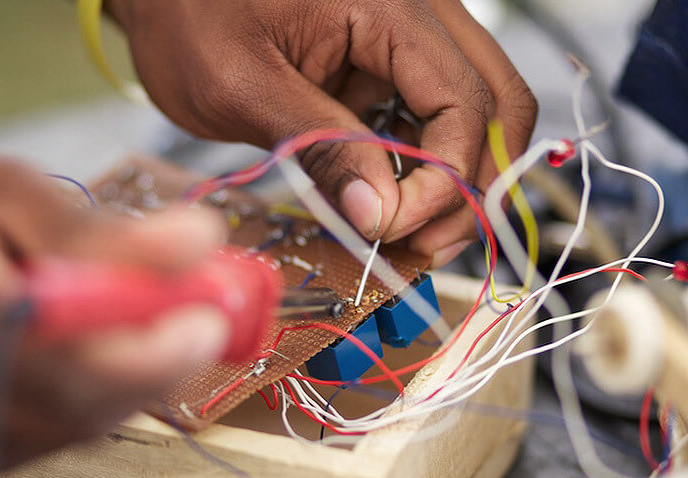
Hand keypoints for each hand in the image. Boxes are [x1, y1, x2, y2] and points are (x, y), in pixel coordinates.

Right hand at [0, 141, 228, 477]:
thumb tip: (195, 247)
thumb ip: (92, 229)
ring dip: (117, 388)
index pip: (57, 359)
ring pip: (61, 438)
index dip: (152, 353)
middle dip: (152, 368)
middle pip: (70, 411)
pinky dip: (72, 409)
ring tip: (116, 325)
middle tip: (187, 318)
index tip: (206, 319)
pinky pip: (32, 450)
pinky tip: (62, 359)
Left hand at [108, 0, 535, 266]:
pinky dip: (426, 167)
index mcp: (387, 4)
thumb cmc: (188, 14)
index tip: (388, 228)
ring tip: (407, 234)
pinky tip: (390, 204)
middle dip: (471, 185)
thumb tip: (377, 212)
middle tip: (421, 243)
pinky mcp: (392, 63)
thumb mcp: (241, 86)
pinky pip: (436, 117)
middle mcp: (419, 13)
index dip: (443, 179)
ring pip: (480, 112)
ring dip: (455, 181)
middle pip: (499, 104)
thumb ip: (319, 145)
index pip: (462, 100)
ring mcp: (412, 37)